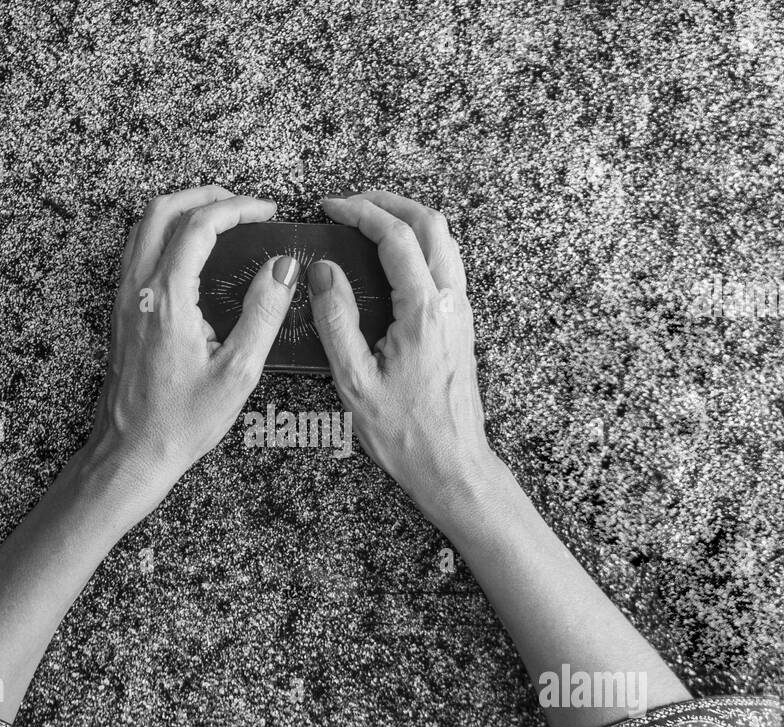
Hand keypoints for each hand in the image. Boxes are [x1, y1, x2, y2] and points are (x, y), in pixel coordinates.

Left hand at [85, 185, 299, 499]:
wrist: (131, 451)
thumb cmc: (181, 421)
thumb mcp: (238, 371)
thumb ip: (263, 312)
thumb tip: (284, 267)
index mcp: (167, 297)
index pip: (199, 225)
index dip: (238, 208)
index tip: (266, 212)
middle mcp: (138, 288)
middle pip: (162, 210)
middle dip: (206, 196)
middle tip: (243, 205)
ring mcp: (124, 298)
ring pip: (143, 226)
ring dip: (182, 211)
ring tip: (220, 219)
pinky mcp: (121, 312)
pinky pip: (137, 250)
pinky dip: (165, 234)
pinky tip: (191, 253)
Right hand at [309, 191, 497, 518]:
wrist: (453, 466)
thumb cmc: (405, 434)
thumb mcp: (354, 381)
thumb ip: (337, 319)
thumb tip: (322, 271)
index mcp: (424, 312)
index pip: (395, 236)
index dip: (359, 211)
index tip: (328, 207)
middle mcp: (451, 303)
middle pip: (430, 223)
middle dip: (388, 202)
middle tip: (350, 204)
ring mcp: (461, 312)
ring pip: (444, 241)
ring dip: (407, 220)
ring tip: (368, 223)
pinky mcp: (461, 326)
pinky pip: (446, 265)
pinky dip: (418, 245)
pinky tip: (390, 261)